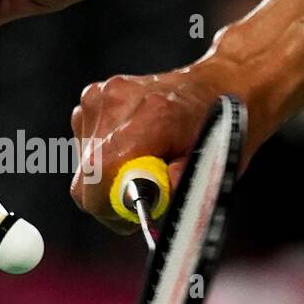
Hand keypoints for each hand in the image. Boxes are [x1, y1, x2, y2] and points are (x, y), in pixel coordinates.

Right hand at [70, 58, 241, 232]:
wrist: (215, 86)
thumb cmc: (219, 129)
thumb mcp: (210, 167)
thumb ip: (174, 189)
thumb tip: (144, 208)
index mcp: (154, 117)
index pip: (101, 171)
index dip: (109, 204)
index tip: (130, 217)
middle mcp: (120, 101)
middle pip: (87, 174)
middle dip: (108, 197)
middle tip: (142, 198)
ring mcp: (102, 95)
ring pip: (85, 164)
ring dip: (108, 176)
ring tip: (145, 164)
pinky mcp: (93, 96)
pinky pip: (85, 145)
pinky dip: (105, 156)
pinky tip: (133, 147)